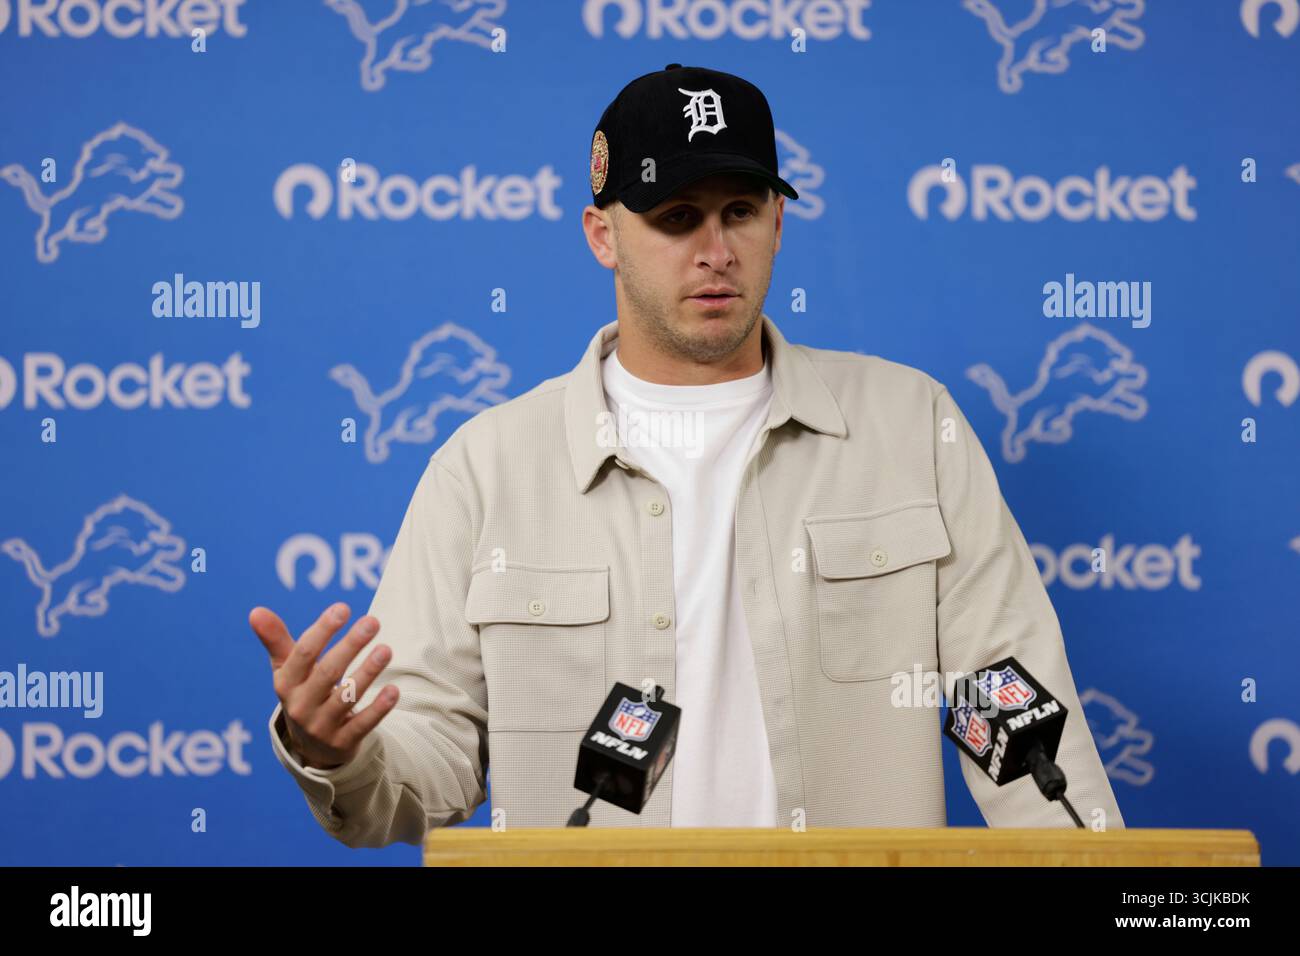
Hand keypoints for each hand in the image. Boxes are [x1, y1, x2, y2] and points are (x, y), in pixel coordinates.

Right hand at [249, 603, 398, 770]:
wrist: (311, 746)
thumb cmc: (302, 692)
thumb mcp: (287, 670)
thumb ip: (276, 640)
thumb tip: (255, 611)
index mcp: (286, 683)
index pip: (303, 654)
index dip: (322, 630)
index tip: (343, 608)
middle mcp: (301, 706)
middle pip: (327, 672)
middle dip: (350, 646)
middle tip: (372, 621)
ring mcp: (322, 726)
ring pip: (346, 697)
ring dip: (368, 672)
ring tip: (386, 650)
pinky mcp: (343, 742)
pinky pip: (363, 724)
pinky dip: (378, 708)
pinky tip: (394, 690)